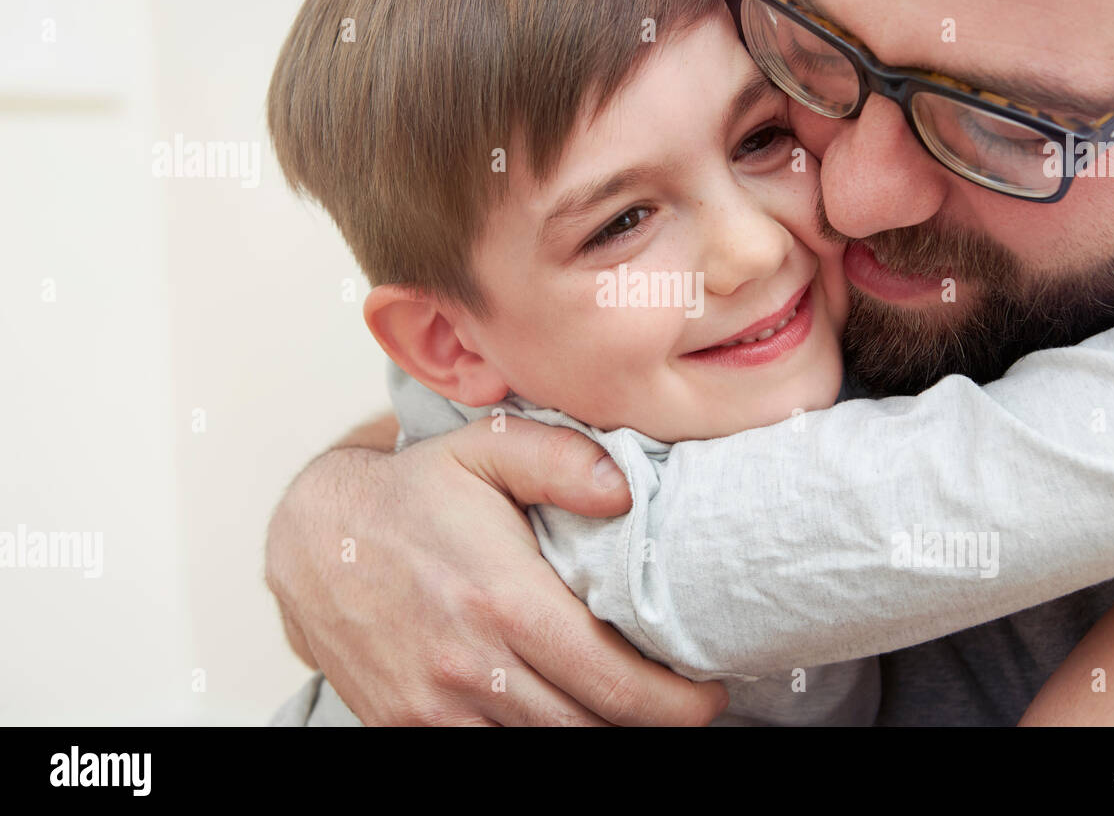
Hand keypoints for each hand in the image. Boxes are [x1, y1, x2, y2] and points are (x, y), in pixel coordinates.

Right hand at [266, 416, 728, 724]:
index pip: (613, 682)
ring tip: (627, 707)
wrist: (313, 541)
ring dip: (592, 733)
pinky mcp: (407, 727)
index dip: (675, 703)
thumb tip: (625, 493)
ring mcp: (435, 708)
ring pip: (544, 750)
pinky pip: (490, 757)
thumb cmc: (410, 493)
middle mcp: (471, 667)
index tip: (707, 694)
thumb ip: (562, 460)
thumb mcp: (486, 449)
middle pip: (587, 729)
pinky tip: (563, 715)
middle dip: (646, 726)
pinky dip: (536, 740)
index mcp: (503, 600)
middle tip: (681, 705)